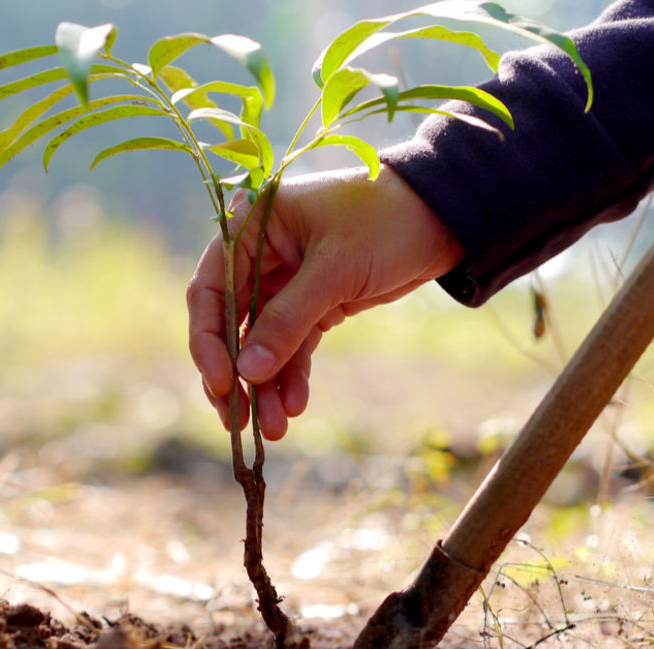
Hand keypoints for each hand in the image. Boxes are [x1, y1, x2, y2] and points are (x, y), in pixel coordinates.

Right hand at [187, 164, 464, 439]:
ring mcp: (288, 282)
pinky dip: (292, 376)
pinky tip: (295, 406)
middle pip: (231, 323)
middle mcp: (262, 255)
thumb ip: (287, 320)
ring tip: (274, 428)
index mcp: (252, 226)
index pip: (211, 288)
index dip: (209, 339)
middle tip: (237, 420)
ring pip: (263, 342)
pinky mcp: (317, 303)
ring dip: (265, 385)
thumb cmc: (385, 221)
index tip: (223, 382)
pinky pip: (294, 345)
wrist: (444, 216)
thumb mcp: (334, 269)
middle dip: (237, 373)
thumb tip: (246, 373)